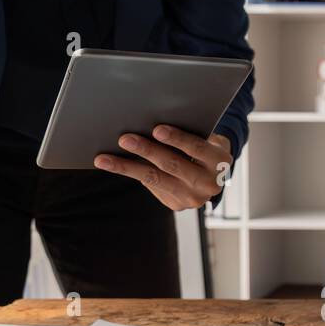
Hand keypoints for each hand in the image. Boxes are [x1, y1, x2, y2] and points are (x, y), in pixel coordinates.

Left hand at [94, 127, 231, 210]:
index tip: (157, 129)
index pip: (197, 148)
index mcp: (220, 162)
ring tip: (105, 159)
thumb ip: (188, 131)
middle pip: (173, 165)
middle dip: (147, 150)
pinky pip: (151, 186)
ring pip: (155, 179)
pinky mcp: (176, 204)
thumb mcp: (207, 137)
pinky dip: (131, 173)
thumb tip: (151, 121)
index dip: (177, 139)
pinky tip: (113, 165)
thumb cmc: (205, 147)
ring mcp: (192, 198)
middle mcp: (208, 184)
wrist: (214, 175)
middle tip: (124, 139)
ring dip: (128, 167)